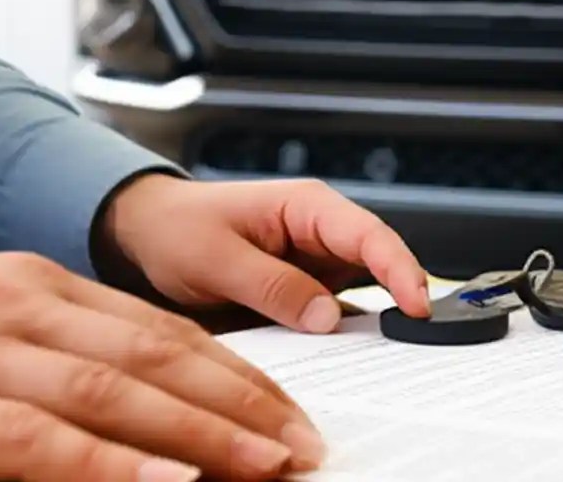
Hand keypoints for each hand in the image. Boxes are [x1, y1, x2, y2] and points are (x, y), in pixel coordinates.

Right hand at [0, 251, 325, 481]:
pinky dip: (105, 461)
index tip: (290, 411)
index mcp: (35, 290)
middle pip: (157, 358)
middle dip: (242, 404)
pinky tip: (167, 480)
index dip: (238, 372)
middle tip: (302, 447)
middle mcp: (13, 307)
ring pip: (110, 391)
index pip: (165, 331)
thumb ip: (64, 359)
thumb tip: (155, 414)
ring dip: (200, 431)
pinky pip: (29, 435)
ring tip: (265, 464)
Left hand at [99, 175, 430, 333]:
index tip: (416, 306)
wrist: (145, 233)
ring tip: (381, 351)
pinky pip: (337, 311)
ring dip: (372, 320)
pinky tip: (346, 354)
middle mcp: (321, 230)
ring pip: (364, 291)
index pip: (370, 235)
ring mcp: (318, 260)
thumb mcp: (215, 258)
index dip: (400, 270)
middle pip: (379, 264)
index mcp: (306, 207)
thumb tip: (327, 317)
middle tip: (411, 340)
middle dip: (399, 298)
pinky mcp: (308, 287)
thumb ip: (273, 286)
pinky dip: (344, 333)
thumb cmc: (176, 228)